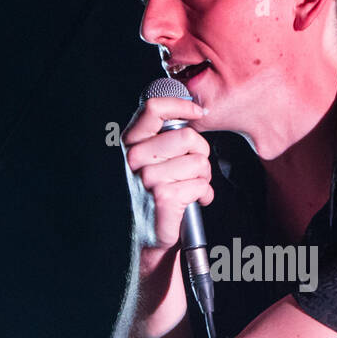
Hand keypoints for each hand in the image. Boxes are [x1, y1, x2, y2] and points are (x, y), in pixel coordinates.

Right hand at [121, 96, 212, 250]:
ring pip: (199, 162)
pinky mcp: (164, 196)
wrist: (151, 231)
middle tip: (193, 169)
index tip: (198, 113)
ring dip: (203, 176)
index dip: (181, 105)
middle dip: (201, 152)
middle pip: (187, 136)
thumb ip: (166, 133)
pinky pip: (202, 184)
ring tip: (189, 186)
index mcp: (132, 142)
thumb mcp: (155, 156)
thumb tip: (196, 111)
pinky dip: (204, 194)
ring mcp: (148, 177)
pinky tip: (192, 201)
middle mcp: (135, 158)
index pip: (154, 108)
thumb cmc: (159, 189)